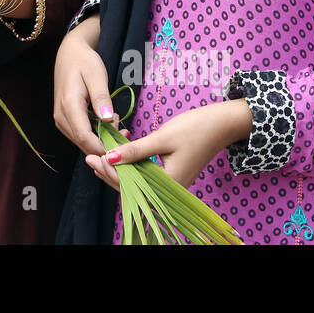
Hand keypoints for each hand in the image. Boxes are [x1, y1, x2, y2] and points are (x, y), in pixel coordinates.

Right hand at [54, 17, 125, 156]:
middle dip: (105, 145)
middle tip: (124, 131)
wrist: (69, 54)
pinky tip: (106, 122)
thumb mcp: (97, 75)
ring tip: (117, 123)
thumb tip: (107, 120)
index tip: (123, 143)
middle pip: (83, 144)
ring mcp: (61, 120)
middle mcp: (61, 117)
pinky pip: (80, 135)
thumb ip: (101, 98)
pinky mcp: (64, 120)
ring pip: (82, 142)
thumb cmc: (84, 61)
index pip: (85, 138)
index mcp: (69, 106)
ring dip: (101, 140)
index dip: (104, 147)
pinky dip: (95, 135)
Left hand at [86, 98, 252, 190]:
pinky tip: (120, 153)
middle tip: (89, 157)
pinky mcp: (173, 173)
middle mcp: (170, 188)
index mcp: (168, 184)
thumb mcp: (162, 138)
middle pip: (133, 185)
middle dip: (110, 172)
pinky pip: (147, 173)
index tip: (92, 157)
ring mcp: (172, 182)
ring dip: (120, 168)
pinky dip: (133, 164)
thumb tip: (109, 159)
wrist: (223, 124)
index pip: (130, 184)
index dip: (108, 172)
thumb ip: (135, 151)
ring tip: (100, 155)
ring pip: (139, 179)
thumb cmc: (195, 129)